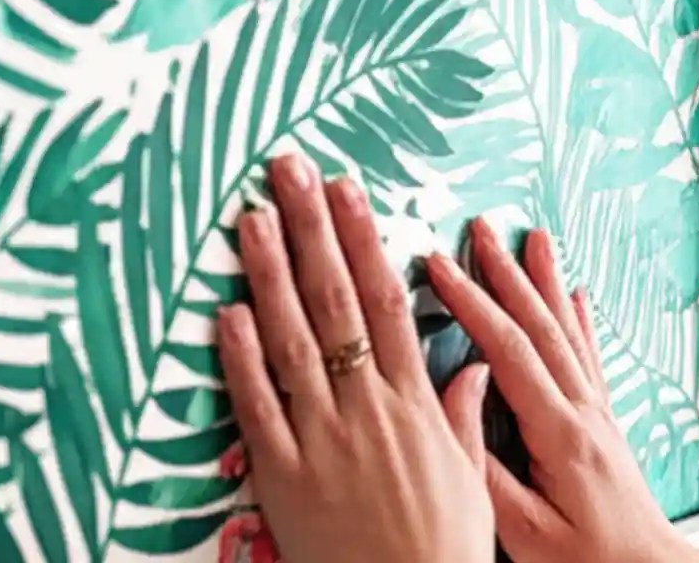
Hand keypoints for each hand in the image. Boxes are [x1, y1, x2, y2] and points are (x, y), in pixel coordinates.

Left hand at [216, 154, 493, 562]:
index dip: (364, 239)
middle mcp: (366, 407)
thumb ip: (460, 413)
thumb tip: (471, 366)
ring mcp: (320, 437)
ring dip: (269, 273)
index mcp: (414, 402)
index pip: (385, 301)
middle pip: (333, 302)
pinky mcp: (281, 474)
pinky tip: (226, 310)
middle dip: (311, 229)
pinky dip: (239, 357)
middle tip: (290, 172)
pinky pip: (257, 406)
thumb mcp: (467, 474)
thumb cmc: (443, 544)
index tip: (350, 190)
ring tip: (251, 218)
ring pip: (291, 340)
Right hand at [427, 219, 698, 562]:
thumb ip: (486, 471)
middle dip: (506, 272)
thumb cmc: (588, 561)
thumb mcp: (524, 531)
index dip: (472, 303)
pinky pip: (590, 356)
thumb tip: (458, 406)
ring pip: (567, 330)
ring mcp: (597, 411)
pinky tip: (577, 294)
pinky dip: (580, 319)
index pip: (509, 351)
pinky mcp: (604, 421)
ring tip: (533, 238)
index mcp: (558, 434)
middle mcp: (583, 410)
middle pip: (541, 325)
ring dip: (545, 281)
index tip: (440, 266)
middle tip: (481, 229)